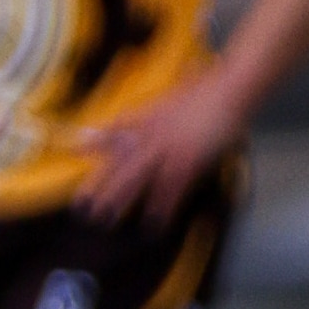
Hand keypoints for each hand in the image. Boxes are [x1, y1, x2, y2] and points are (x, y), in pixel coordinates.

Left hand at [76, 73, 246, 222]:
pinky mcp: (188, 160)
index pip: (117, 129)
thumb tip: (158, 87)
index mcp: (150, 116)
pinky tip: (154, 221)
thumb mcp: (181, 89)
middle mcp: (153, 134)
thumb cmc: (210, 88)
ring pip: (138, 178)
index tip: (76, 152)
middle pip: (121, 162)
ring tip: (106, 218)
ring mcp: (169, 149)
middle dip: (101, 184)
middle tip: (84, 205)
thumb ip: (164, 95)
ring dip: (122, 199)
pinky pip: (171, 188)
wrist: (232, 89)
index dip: (96, 142)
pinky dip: (162, 205)